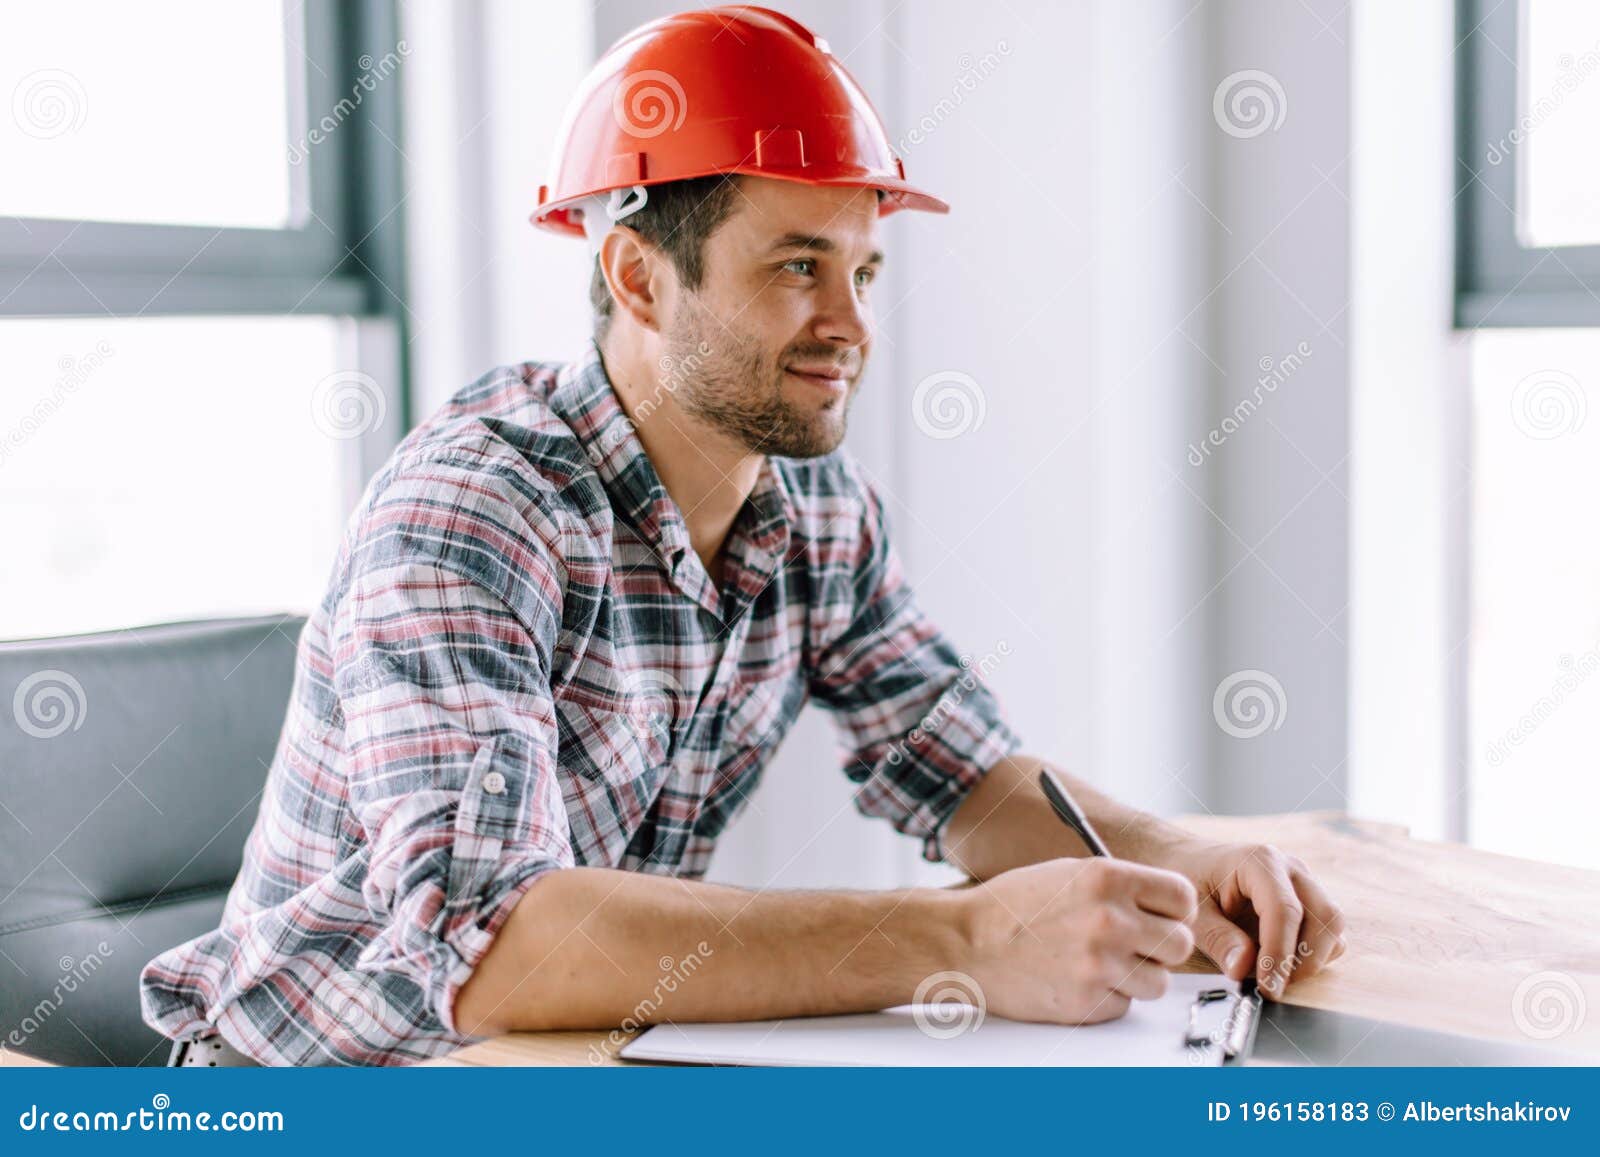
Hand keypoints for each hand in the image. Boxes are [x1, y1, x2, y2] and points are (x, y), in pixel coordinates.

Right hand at [958, 857, 1197, 1023]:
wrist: (966, 942)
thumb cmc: (1013, 906)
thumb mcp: (1069, 873)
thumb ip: (1120, 884)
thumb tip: (1165, 903)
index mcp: (1107, 878)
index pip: (1183, 897)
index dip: (1174, 910)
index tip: (1162, 916)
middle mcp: (1110, 919)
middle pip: (1180, 943)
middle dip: (1160, 947)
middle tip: (1133, 944)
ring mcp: (1100, 964)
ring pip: (1159, 982)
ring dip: (1136, 977)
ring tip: (1100, 962)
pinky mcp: (1088, 1002)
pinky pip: (1125, 1005)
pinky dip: (1108, 997)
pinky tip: (1078, 979)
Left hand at [1156, 839, 1346, 997]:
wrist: (1189, 859)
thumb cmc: (1190, 879)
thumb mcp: (1192, 911)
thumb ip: (1218, 938)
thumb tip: (1243, 969)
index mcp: (1260, 862)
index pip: (1285, 910)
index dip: (1279, 953)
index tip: (1268, 987)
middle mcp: (1292, 869)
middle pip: (1325, 917)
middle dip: (1305, 961)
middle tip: (1271, 986)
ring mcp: (1305, 884)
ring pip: (1332, 927)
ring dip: (1311, 959)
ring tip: (1271, 973)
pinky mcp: (1310, 902)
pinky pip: (1328, 933)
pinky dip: (1313, 955)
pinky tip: (1279, 963)